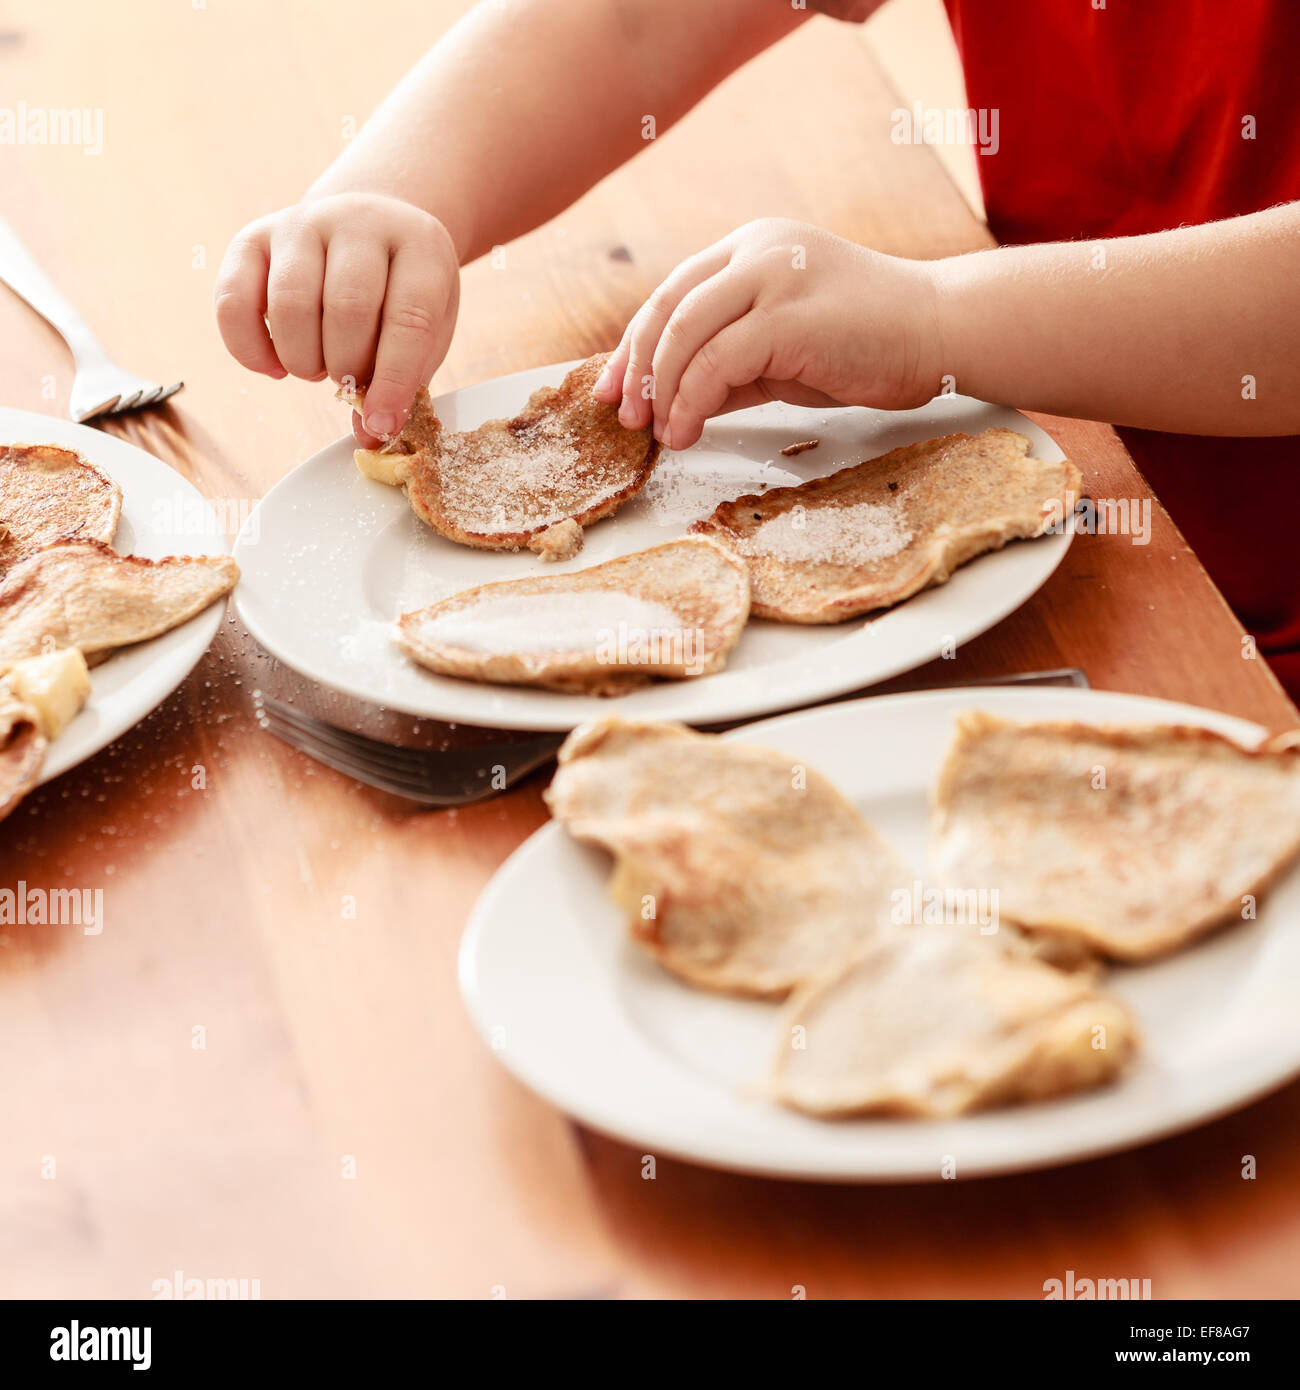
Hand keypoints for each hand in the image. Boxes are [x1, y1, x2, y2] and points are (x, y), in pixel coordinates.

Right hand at [214, 193, 459, 444]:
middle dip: (347, 367)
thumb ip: (403, 382)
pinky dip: (248, 348)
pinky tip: (273, 366)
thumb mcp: (425, 331)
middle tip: (349, 384)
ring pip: (291, 303)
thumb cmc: (402, 293)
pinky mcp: (254, 237)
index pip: (410, 318)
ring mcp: (303, 222)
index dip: (394, 380)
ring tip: (318, 368)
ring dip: (303, 359)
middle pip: (348, 308)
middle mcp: (359, 220)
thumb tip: (370, 433)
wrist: (371, 226)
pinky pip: (233, 299)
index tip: (381, 421)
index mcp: (420, 245)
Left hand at [593, 218, 941, 449]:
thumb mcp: (783, 352)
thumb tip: (678, 404)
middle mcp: (757, 250)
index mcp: (752, 248)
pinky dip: (690, 402)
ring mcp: (773, 275)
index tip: (614, 389)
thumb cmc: (870, 344)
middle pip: (666, 308)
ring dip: (660, 390)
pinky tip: (687, 433)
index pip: (673, 293)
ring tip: (658, 435)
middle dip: (635, 368)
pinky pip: (716, 362)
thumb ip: (732, 366)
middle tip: (624, 417)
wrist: (943, 332)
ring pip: (683, 332)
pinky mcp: (789, 314)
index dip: (635, 344)